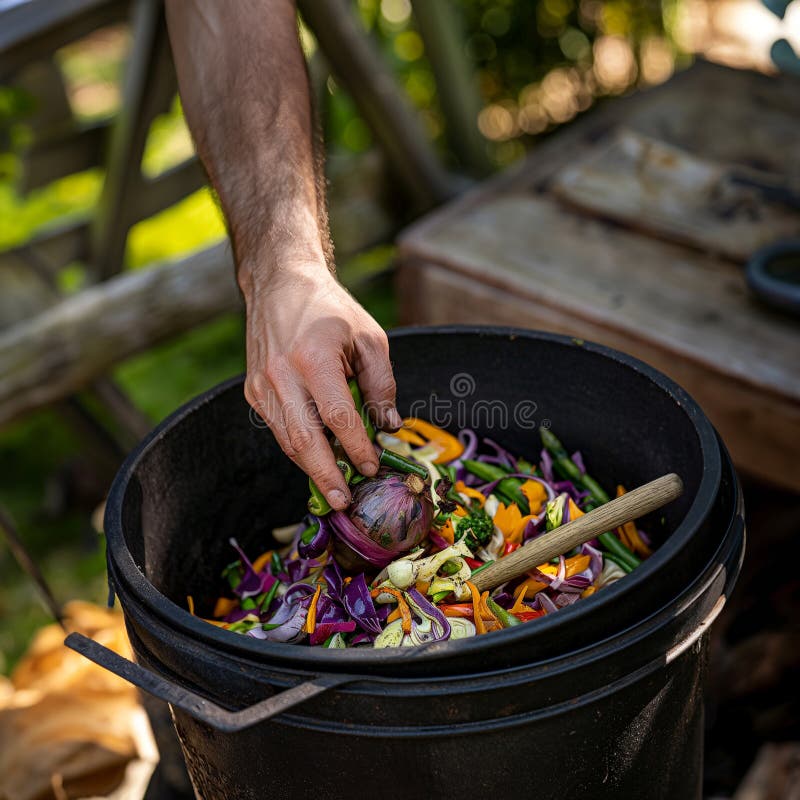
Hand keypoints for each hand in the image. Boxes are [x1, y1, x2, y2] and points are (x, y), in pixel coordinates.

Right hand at [242, 265, 401, 510]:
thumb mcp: (369, 338)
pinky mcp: (254, 392)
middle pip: (304, 441)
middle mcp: (281, 375)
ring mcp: (262, 386)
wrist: (280, 285)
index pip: (338, 418)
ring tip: (334, 490)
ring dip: (312, 469)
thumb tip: (388, 426)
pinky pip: (279, 429)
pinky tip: (318, 461)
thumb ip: (382, 383)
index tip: (372, 467)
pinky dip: (299, 449)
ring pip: (287, 441)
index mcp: (313, 359)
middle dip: (326, 476)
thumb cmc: (330, 310)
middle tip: (344, 501)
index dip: (356, 448)